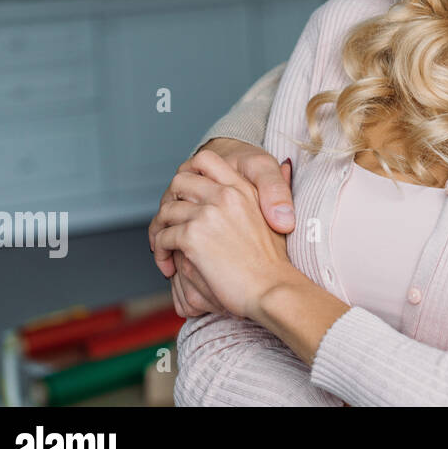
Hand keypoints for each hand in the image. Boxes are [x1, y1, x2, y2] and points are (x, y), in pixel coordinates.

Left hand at [151, 149, 298, 320]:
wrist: (273, 287)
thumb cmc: (274, 262)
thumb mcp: (277, 216)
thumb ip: (274, 193)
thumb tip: (286, 164)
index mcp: (245, 188)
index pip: (207, 160)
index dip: (190, 174)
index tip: (186, 197)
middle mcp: (226, 194)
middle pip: (180, 181)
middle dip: (170, 202)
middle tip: (171, 224)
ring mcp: (209, 213)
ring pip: (166, 210)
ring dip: (161, 230)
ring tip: (166, 249)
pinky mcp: (194, 235)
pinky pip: (163, 236)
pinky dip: (161, 252)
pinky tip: (170, 265)